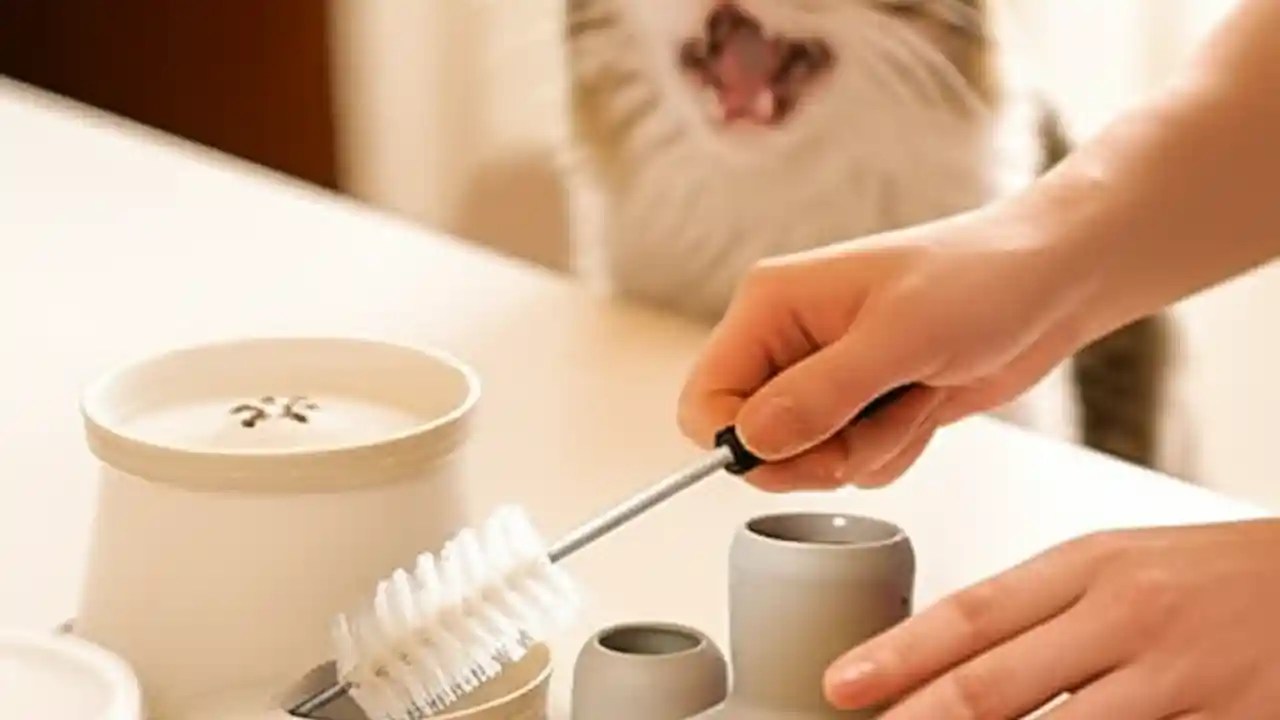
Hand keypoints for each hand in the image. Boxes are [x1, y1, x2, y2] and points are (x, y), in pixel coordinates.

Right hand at [677, 208, 1090, 490]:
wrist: (1053, 281)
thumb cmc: (981, 279)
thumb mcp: (901, 337)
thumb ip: (821, 393)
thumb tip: (750, 443)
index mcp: (770, 305)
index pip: (704, 400)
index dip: (741, 442)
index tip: (803, 452)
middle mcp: (787, 341)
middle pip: (753, 440)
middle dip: (816, 452)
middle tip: (872, 426)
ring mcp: (826, 375)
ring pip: (806, 458)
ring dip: (866, 448)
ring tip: (914, 394)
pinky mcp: (864, 402)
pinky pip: (852, 460)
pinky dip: (894, 448)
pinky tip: (927, 403)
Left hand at [824, 521, 1279, 718]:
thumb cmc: (1213, 575)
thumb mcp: (1121, 565)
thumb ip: (1039, 609)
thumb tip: (948, 657)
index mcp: (1092, 564)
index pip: (973, 612)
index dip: (898, 653)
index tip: (841, 683)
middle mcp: (1128, 616)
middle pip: (998, 683)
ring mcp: (1181, 678)